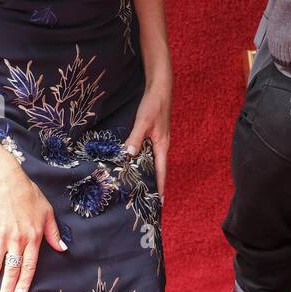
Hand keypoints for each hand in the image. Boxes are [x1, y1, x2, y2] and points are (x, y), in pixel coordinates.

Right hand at [0, 163, 65, 291]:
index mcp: (33, 238)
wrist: (8, 182)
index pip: (29, 266)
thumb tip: (62, 248)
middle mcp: (17, 240)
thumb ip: (54, 233)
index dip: (25, 282)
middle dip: (7, 289)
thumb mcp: (48, 213)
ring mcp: (1, 236)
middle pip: (12, 269)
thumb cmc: (30, 196)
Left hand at [125, 76, 170, 196]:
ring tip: (139, 187)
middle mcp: (161, 145)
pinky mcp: (153, 134)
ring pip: (152, 161)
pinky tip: (134, 163)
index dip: (160, 187)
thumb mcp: (143, 121)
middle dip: (153, 184)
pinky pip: (148, 153)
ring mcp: (157, 140)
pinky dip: (142, 161)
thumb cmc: (154, 105)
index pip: (161, 171)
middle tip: (146, 199)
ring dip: (147, 173)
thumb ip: (136, 138)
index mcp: (162, 145)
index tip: (159, 203)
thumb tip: (128, 155)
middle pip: (158, 169)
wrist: (160, 88)